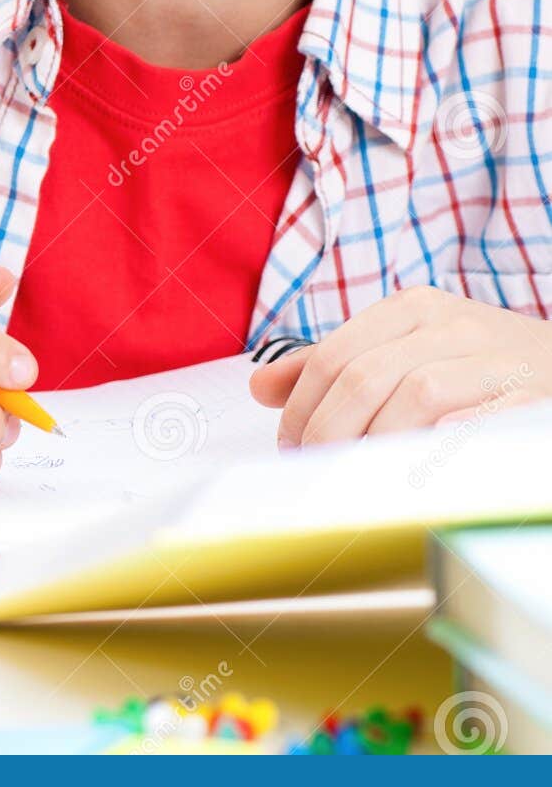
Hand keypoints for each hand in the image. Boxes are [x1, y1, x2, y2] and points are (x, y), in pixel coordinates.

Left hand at [249, 289, 551, 447]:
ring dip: (374, 446)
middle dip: (327, 432)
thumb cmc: (475, 364)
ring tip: (354, 478)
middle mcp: (448, 324)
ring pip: (412, 394)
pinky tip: (413, 471)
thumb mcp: (407, 347)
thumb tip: (262, 387)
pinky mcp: (525, 394)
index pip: (334, 354)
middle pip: (364, 377)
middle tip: (314, 469)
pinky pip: (472, 420)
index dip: (301, 407)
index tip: (289, 446)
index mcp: (412, 308)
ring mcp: (489, 357)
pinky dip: (436, 446)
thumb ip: (336, 364)